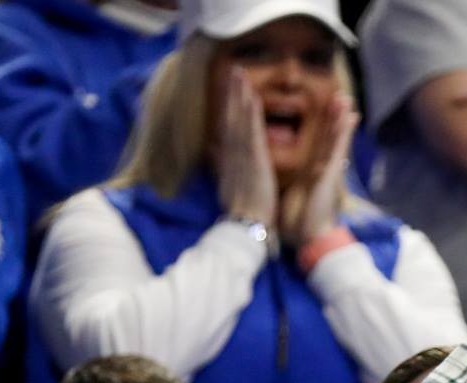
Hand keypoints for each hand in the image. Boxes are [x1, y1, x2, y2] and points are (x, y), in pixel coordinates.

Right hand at [213, 68, 277, 227]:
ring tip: (241, 74)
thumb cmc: (243, 212)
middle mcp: (233, 155)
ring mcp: (242, 156)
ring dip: (240, 96)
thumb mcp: (231, 185)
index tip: (231, 89)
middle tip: (235, 70)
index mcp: (231, 161)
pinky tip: (251, 97)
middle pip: (231, 118)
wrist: (245, 227)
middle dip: (232, 94)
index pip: (229, 129)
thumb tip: (213, 151)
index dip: (230, 107)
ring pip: (239, 120)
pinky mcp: (253, 161)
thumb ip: (223, 166)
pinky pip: (251, 132)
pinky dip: (251, 114)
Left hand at [282, 93, 358, 247]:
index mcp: (314, 174)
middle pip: (330, 138)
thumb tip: (292, 187)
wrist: (310, 239)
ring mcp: (328, 170)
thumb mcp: (295, 199)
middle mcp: (324, 170)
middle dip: (335, 117)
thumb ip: (296, 188)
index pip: (320, 146)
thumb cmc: (301, 224)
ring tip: (345, 99)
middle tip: (341, 97)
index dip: (325, 128)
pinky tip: (347, 118)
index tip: (330, 111)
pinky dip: (342, 132)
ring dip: (341, 118)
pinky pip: (336, 148)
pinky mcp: (329, 173)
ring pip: (335, 138)